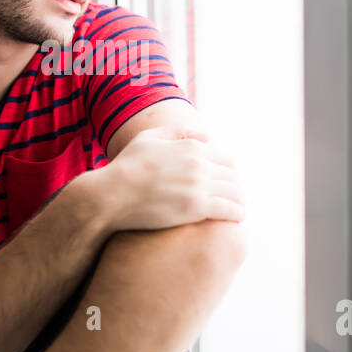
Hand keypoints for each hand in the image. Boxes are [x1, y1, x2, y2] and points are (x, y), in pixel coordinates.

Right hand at [99, 125, 244, 231]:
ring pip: (235, 192)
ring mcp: (198, 185)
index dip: (228, 172)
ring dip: (239, 201)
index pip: (225, 158)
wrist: (111, 195)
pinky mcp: (195, 208)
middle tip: (233, 198)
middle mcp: (198, 163)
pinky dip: (236, 213)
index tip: (225, 182)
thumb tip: (207, 135)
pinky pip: (229, 210)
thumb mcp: (149, 138)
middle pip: (233, 176)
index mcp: (190, 147)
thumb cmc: (127, 167)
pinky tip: (235, 218)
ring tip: (237, 209)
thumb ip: (179, 132)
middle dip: (235, 187)